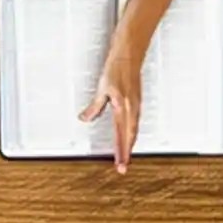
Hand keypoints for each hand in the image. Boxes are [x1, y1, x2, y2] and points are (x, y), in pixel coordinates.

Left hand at [80, 52, 140, 173]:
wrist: (129, 55)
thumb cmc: (117, 68)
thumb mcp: (102, 88)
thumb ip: (94, 106)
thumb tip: (85, 118)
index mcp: (124, 108)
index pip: (121, 135)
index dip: (121, 151)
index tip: (120, 164)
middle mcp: (132, 109)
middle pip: (130, 137)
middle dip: (126, 153)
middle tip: (123, 167)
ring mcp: (136, 106)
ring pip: (133, 131)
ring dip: (129, 145)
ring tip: (125, 157)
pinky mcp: (136, 103)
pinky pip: (135, 123)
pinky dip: (131, 134)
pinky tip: (128, 137)